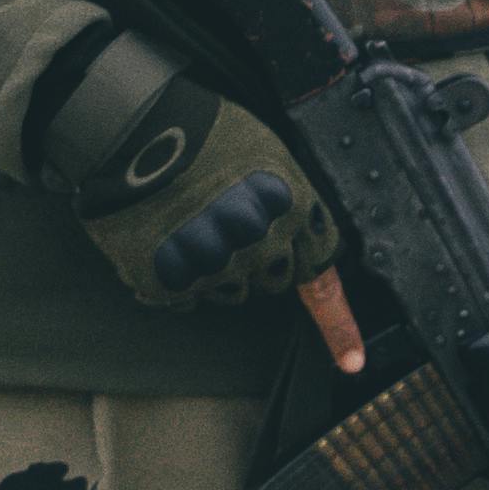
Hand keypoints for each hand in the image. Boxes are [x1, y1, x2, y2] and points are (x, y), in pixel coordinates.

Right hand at [76, 88, 345, 318]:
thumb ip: (291, 204)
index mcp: (292, 211)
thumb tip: (304, 240)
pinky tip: (163, 235)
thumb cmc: (205, 132)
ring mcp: (213, 266)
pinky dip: (174, 273)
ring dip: (214, 266)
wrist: (135, 126)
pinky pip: (184, 296)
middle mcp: (259, 246)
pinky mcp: (169, 281)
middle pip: (270, 283)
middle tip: (225, 216)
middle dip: (256, 260)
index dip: (339, 327)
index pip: (323, 284)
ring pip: (228, 291)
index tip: (353, 363)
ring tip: (189, 218)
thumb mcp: (268, 155)